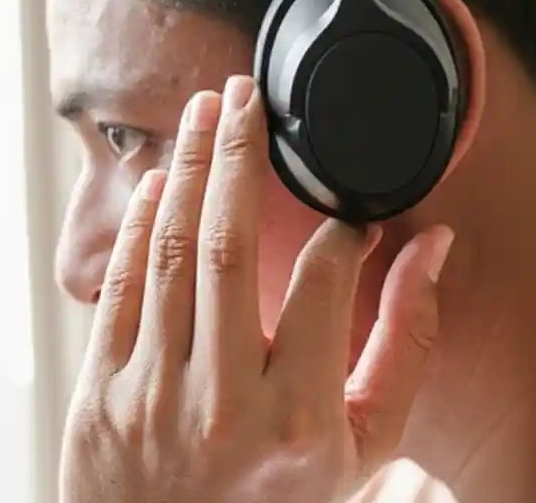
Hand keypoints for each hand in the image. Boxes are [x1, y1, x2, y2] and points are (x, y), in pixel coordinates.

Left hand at [60, 75, 454, 502]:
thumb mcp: (369, 443)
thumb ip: (406, 341)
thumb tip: (433, 247)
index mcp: (303, 419)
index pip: (326, 281)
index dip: (345, 226)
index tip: (351, 207)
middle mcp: (223, 404)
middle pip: (231, 244)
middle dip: (240, 153)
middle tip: (246, 93)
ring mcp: (152, 397)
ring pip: (171, 253)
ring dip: (188, 168)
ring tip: (205, 110)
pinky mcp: (101, 394)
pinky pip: (121, 288)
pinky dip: (140, 224)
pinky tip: (160, 179)